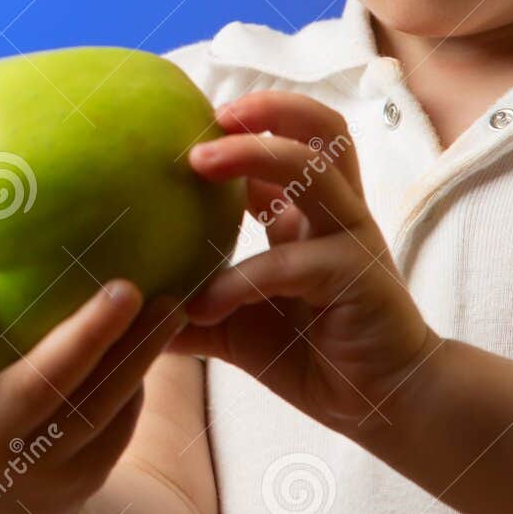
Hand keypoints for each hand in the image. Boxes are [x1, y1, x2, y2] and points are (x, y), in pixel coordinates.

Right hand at [0, 233, 184, 513]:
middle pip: (38, 388)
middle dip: (84, 339)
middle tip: (126, 286)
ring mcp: (38, 463)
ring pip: (100, 405)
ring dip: (141, 352)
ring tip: (175, 299)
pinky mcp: (85, 470)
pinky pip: (121, 416)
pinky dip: (145, 373)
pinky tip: (170, 327)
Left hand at [177, 90, 436, 432]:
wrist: (387, 403)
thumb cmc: (313, 357)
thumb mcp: (237, 328)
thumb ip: (191, 312)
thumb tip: (125, 310)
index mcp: (309, 215)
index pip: (285, 143)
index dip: (241, 126)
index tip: (184, 125)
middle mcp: (335, 214)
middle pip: (320, 128)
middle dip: (267, 110)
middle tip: (209, 119)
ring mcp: (351, 239)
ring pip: (315, 169)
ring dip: (256, 155)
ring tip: (201, 163)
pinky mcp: (357, 278)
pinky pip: (294, 263)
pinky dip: (243, 278)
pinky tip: (204, 306)